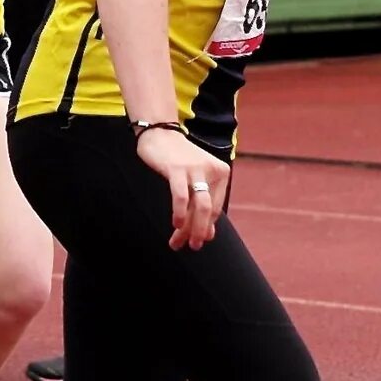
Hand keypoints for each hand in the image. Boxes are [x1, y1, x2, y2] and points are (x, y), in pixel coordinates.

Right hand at [134, 123, 230, 249]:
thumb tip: (208, 235)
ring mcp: (196, 168)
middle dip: (199, 232)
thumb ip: (203, 204)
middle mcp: (213, 170)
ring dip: (190, 228)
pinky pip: (182, 195)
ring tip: (179, 242)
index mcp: (221, 173)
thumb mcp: (195, 180)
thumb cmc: (177, 159)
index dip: (206, 227)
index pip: (215, 208)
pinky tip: (175, 225)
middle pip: (208, 210)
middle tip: (192, 247)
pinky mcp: (178, 168)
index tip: (197, 240)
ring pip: (199, 206)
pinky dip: (179, 212)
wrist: (159, 133)